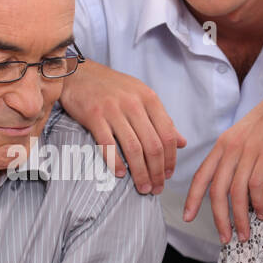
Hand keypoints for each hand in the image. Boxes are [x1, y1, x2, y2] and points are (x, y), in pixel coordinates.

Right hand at [59, 59, 185, 194]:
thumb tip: (182, 142)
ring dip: (140, 173)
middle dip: (157, 171)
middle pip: (153, 145)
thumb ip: (162, 119)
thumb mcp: (142, 97)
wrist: (79, 74)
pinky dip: (115, 162)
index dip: (171, 159)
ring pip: (133, 148)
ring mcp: (113, 110)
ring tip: (143, 188)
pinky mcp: (94, 116)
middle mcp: (134, 104)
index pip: (167, 134)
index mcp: (149, 99)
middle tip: (157, 188)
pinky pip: (108, 145)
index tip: (169, 175)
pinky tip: (121, 175)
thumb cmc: (112, 88)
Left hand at [184, 85, 262, 243]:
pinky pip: (256, 186)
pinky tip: (262, 214)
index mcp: (221, 146)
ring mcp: (248, 152)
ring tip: (244, 235)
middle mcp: (230, 149)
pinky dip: (258, 204)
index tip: (187, 218)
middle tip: (224, 238)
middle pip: (217, 191)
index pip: (200, 176)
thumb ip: (232, 158)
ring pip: (236, 193)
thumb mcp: (242, 137)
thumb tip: (231, 189)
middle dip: (219, 218)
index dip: (192, 199)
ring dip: (239, 218)